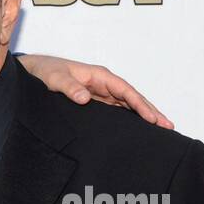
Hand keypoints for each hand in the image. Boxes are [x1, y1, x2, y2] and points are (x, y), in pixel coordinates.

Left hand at [19, 53, 172, 128]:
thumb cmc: (46, 71)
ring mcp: (101, 94)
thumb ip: (69, 87)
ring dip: (143, 117)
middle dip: (150, 112)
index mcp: (100, 76)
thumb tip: (84, 98)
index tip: (153, 118)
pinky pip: (116, 112)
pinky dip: (128, 120)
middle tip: (169, 127)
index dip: (140, 104)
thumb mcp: (55, 78)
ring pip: (127, 107)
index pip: (126, 91)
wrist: (34, 72)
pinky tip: (136, 131)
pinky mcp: (95, 104)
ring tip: (160, 131)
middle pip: (132, 99)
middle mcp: (104, 85)